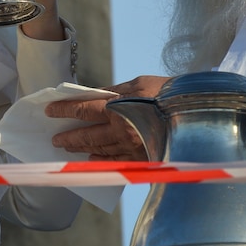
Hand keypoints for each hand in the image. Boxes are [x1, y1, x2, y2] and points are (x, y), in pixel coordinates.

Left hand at [45, 75, 169, 160]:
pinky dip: (102, 159)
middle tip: (54, 139)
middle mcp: (120, 130)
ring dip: (82, 149)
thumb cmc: (166, 92)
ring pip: (99, 149)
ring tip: (68, 148)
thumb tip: (94, 94)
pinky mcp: (142, 158)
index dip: (63, 110)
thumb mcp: (137, 84)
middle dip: (68, 137)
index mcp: (117, 108)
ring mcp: (131, 147)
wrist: (195, 111)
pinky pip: (116, 161)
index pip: (82, 110)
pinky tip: (92, 158)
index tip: (49, 111)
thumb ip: (114, 91)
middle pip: (87, 135)